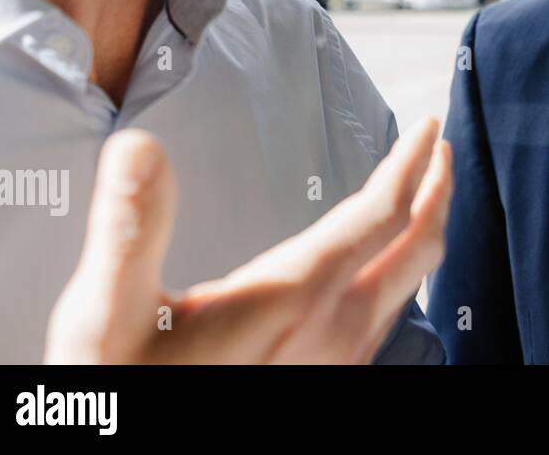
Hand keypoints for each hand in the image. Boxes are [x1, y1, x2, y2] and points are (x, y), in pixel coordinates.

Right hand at [44, 117, 451, 363]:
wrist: (132, 453)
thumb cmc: (121, 384)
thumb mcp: (108, 311)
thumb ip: (130, 227)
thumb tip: (139, 150)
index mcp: (295, 296)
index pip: (384, 212)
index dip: (412, 162)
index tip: (427, 126)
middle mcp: (334, 331)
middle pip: (419, 248)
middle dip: (436, 191)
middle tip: (439, 150)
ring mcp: (339, 362)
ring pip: (409, 288)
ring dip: (420, 234)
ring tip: (416, 198)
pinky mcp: (330, 381)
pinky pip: (388, 321)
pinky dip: (399, 276)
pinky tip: (376, 270)